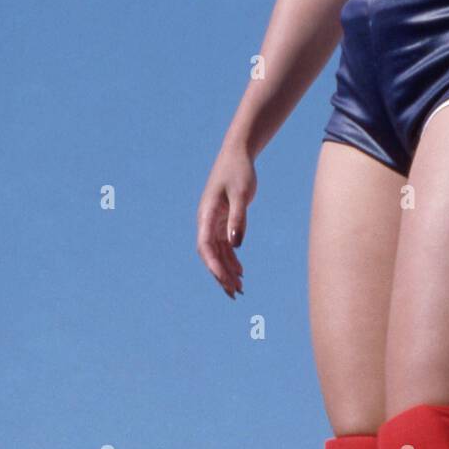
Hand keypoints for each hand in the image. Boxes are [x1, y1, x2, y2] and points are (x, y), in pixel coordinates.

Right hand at [196, 140, 256, 298]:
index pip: (205, 246)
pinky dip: (232, 259)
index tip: (226, 280)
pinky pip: (225, 245)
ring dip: (227, 271)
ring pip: (218, 253)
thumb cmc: (239, 171)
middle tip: (234, 294)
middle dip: (220, 275)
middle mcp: (207, 221)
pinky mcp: (223, 220)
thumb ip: (239, 218)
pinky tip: (241, 272)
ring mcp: (213, 221)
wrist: (238, 154)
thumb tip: (236, 244)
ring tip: (239, 289)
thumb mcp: (242, 194)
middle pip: (210, 255)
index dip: (214, 265)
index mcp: (206, 214)